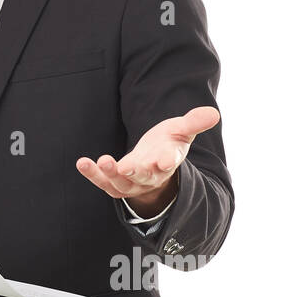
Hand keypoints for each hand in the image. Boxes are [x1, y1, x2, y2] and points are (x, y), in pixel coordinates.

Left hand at [76, 105, 219, 213]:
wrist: (154, 164)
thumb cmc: (168, 144)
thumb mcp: (181, 130)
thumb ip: (194, 122)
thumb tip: (214, 113)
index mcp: (168, 160)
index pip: (169, 161)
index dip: (167, 160)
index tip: (164, 161)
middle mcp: (150, 174)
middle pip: (144, 175)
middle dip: (136, 171)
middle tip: (127, 167)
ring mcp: (132, 181)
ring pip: (121, 183)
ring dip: (110, 173)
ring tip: (102, 160)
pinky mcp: (115, 183)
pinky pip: (102, 181)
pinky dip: (92, 174)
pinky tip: (82, 162)